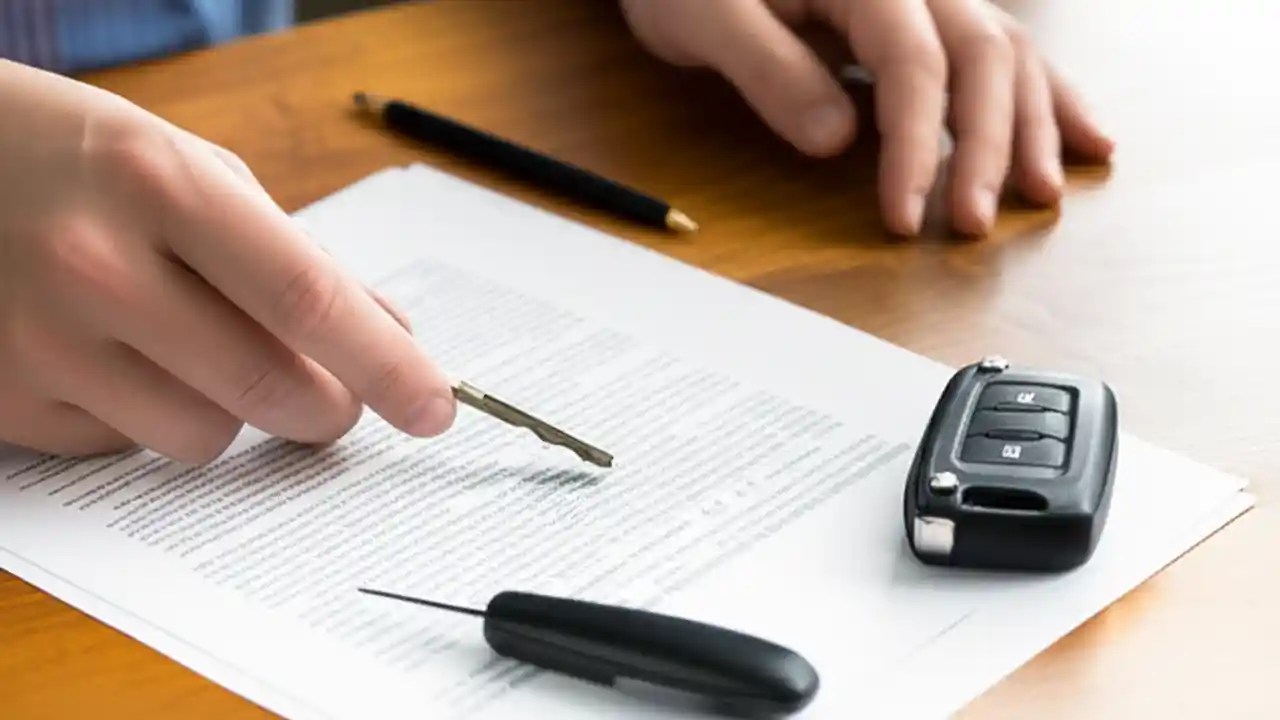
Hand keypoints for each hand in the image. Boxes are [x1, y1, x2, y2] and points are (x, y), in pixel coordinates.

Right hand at [0, 60, 455, 462]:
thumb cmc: (83, 159)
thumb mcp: (193, 170)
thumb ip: (294, 254)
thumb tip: (389, 333)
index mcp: (161, 186)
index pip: (306, 299)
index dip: (386, 364)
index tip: (433, 407)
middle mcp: (94, 268)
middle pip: (268, 388)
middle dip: (329, 405)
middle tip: (335, 392)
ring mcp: (38, 343)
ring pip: (204, 438)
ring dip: (235, 411)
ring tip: (197, 349)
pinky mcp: (3, 403)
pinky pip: (128, 448)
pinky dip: (149, 415)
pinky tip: (118, 357)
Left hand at [619, 0, 1113, 235]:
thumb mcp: (706, 20)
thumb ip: (770, 71)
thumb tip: (836, 140)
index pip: (912, 66)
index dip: (916, 147)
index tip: (905, 216)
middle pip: (982, 56)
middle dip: (988, 145)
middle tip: (975, 224)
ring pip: (1006, 52)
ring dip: (1033, 124)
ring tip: (1047, 193)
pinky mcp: (924, 22)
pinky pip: (1000, 53)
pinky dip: (1042, 97)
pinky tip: (1081, 136)